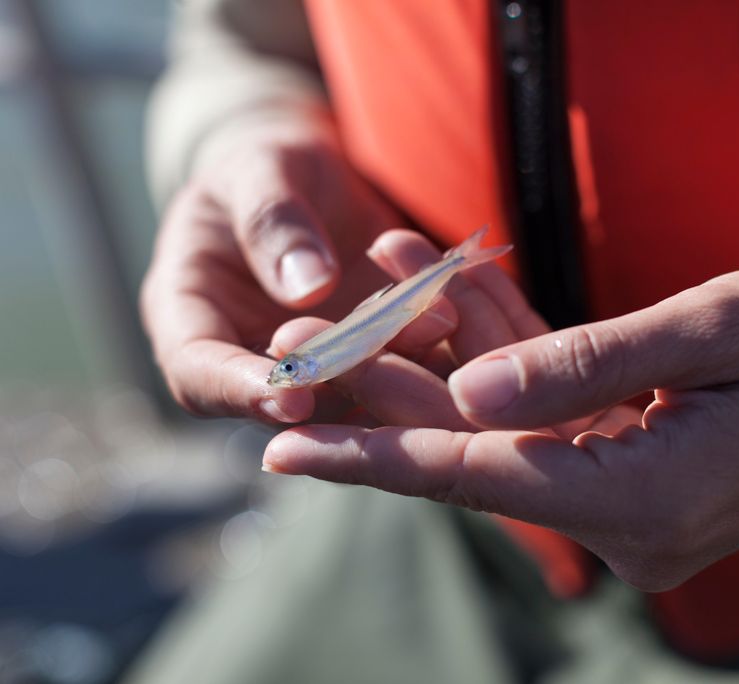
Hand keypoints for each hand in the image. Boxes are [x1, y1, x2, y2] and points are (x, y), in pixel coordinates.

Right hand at [140, 113, 458, 422]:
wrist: (310, 179)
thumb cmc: (263, 166)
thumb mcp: (257, 169)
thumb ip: (273, 221)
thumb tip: (308, 288)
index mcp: (189, 316)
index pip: (198, 375)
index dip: (241, 391)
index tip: (291, 394)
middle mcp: (249, 357)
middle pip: (281, 400)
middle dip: (335, 388)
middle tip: (380, 368)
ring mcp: (312, 368)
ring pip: (349, 392)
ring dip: (395, 369)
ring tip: (437, 324)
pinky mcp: (366, 361)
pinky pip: (397, 368)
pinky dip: (428, 348)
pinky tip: (462, 316)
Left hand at [263, 261, 738, 589]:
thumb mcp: (712, 329)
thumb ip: (584, 367)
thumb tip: (468, 394)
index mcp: (649, 494)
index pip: (477, 478)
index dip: (374, 458)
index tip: (284, 452)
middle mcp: (633, 519)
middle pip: (479, 454)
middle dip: (396, 390)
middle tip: (307, 339)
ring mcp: (637, 505)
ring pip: (511, 428)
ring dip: (454, 351)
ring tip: (392, 270)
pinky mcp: (642, 474)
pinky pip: (557, 417)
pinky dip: (515, 357)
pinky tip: (465, 292)